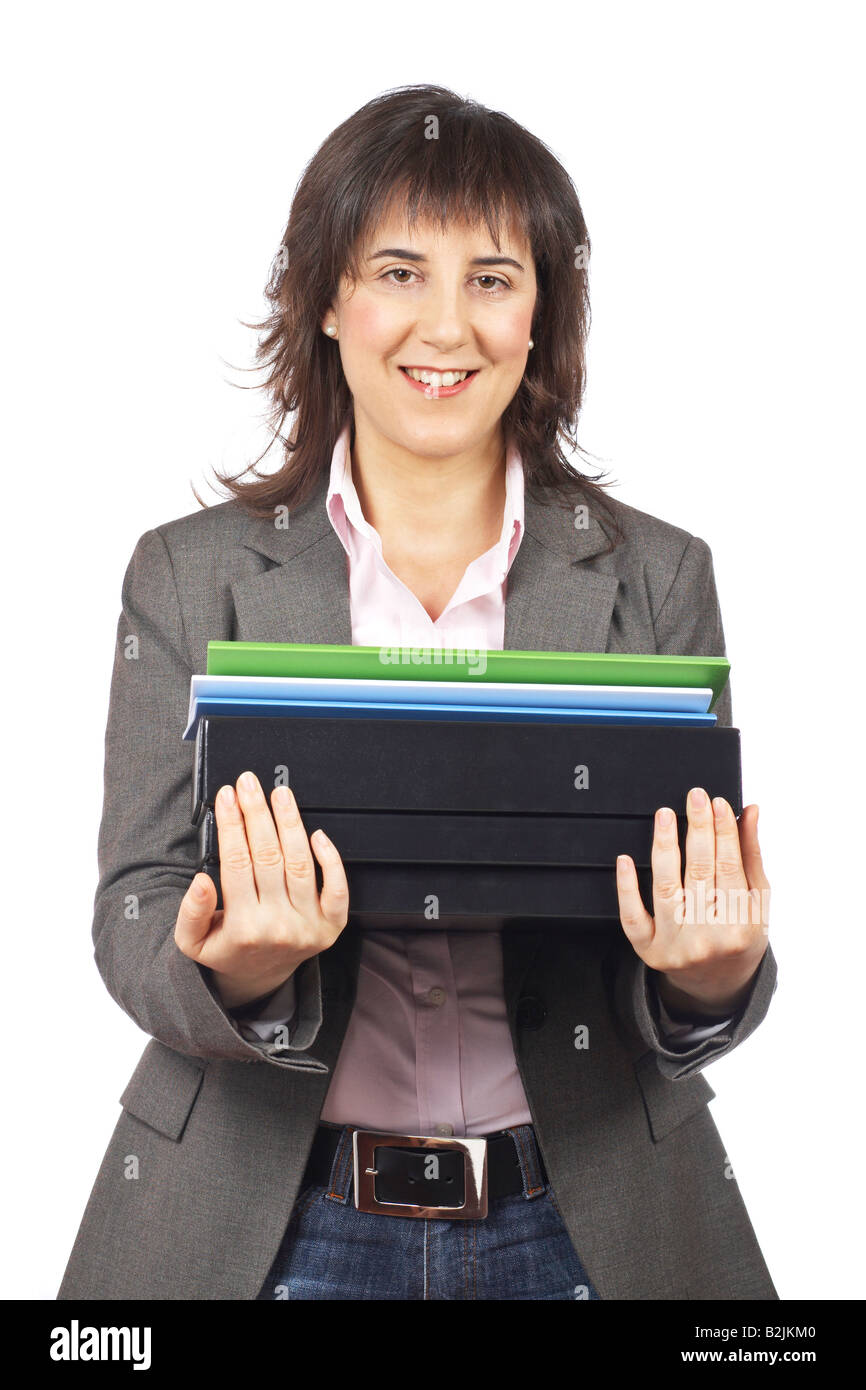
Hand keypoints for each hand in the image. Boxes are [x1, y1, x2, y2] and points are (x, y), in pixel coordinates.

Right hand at [174, 771, 348, 1009]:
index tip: (226, 797)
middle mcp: (278, 926)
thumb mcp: (192, 941)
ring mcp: (308, 926)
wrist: (258, 980)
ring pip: (300, 864)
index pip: (236, 863)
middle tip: (249, 783)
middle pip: (268, 856)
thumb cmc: (224, 951)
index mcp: (242, 928)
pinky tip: (317, 833)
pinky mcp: (330, 926)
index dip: (231, 824)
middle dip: (256, 813)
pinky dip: (331, 860)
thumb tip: (201, 880)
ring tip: (280, 794)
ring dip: (290, 823)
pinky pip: (337, 889)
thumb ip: (191, 912)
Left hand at [615, 788, 769, 1017]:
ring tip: (665, 815)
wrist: (718, 983)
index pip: (731, 868)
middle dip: (698, 830)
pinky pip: (633, 916)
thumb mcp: (756, 902)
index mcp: (741, 926)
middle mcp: (708, 938)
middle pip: (699, 873)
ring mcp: (676, 946)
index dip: (725, 833)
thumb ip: (752, 856)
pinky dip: (627, 887)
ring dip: (664, 847)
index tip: (719, 803)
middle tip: (695, 797)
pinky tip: (625, 859)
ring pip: (666, 888)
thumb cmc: (740, 935)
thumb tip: (749, 811)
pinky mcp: (649, 950)